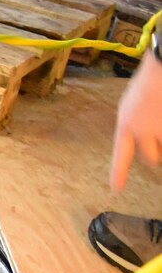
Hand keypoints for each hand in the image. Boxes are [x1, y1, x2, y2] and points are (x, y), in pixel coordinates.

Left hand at [112, 50, 161, 189]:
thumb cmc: (150, 83)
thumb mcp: (133, 105)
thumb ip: (135, 126)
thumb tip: (144, 146)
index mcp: (126, 124)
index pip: (120, 154)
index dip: (119, 173)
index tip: (116, 189)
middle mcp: (143, 130)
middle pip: (150, 159)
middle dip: (156, 155)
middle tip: (156, 140)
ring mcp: (161, 130)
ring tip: (158, 120)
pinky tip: (161, 114)